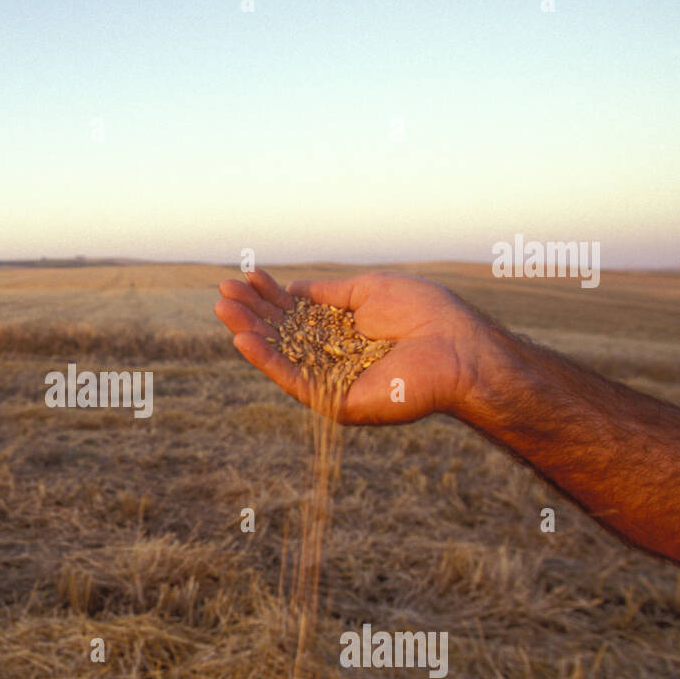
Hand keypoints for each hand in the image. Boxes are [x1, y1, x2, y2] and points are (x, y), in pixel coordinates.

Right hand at [214, 269, 488, 423]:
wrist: (456, 347)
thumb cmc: (424, 314)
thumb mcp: (368, 290)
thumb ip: (329, 293)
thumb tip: (293, 289)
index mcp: (342, 332)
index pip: (296, 313)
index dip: (269, 295)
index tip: (245, 276)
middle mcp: (332, 358)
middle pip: (282, 334)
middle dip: (251, 312)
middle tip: (222, 291)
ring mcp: (331, 382)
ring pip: (280, 357)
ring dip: (249, 333)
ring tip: (223, 310)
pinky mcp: (334, 402)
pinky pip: (294, 381)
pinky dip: (267, 361)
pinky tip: (243, 339)